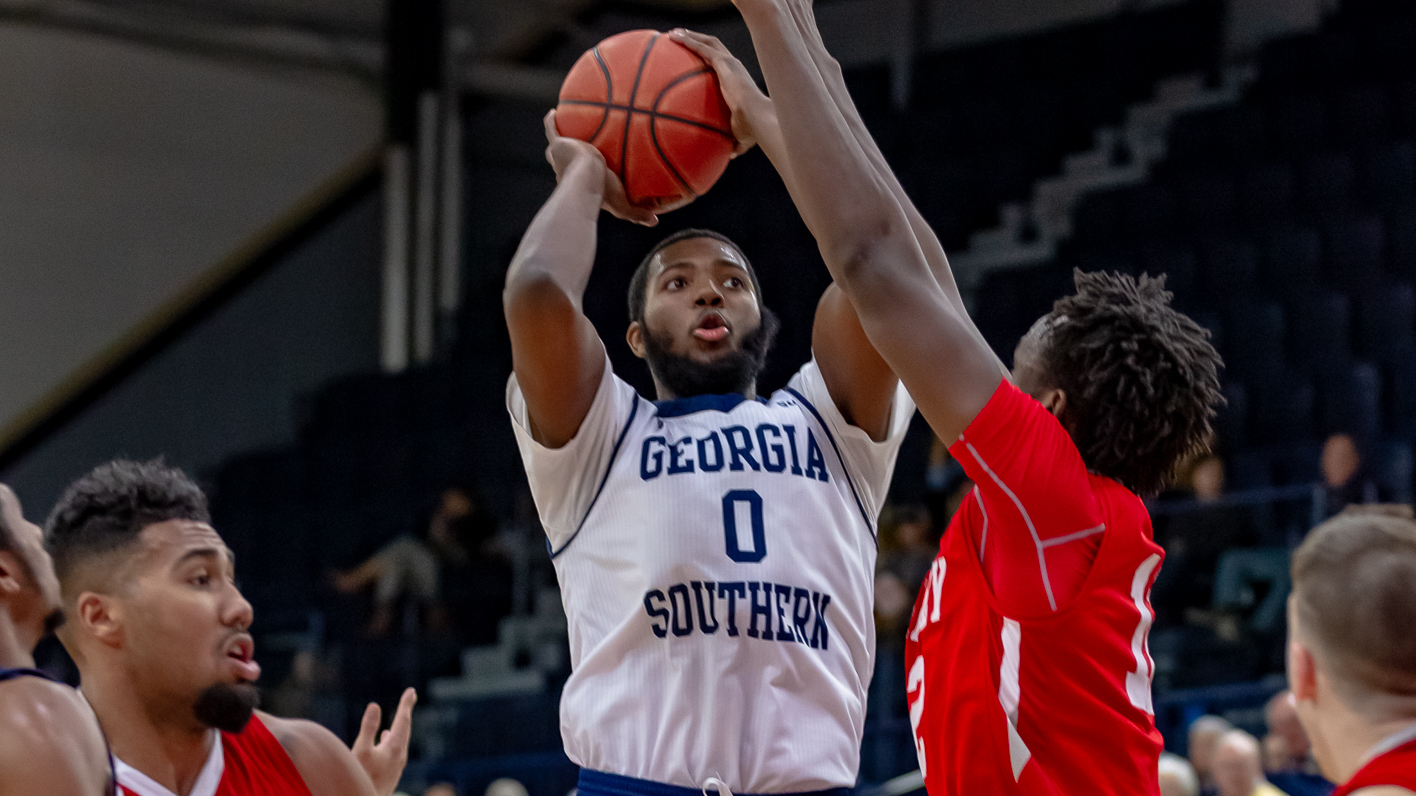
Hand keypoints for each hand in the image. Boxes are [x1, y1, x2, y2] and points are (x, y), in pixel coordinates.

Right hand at [351, 687, 415, 795]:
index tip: (411, 691)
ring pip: (400, 741)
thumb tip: (374, 705)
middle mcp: (400, 756)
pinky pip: (395, 750)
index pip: (403, 720)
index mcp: (395, 747)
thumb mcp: (361, 750)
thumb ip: (368, 728)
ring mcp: (396, 766)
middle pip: (405, 729)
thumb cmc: (361, 777)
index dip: (406, 704)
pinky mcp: (391, 773)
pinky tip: (385, 741)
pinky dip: (393, 740)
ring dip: (399, 727)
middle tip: (409, 697)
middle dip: (405, 712)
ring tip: (399, 720)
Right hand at [543, 110, 658, 225]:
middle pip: (564, 163)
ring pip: (557, 146)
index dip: (583, 173)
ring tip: (565, 125)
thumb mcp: (622, 205)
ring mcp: (560, 156)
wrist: (586, 181)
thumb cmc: (602, 195)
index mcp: (578, 183)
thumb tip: (655, 222)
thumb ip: (637, 213)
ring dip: (559, 138)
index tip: (592, 168)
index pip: (580, 177)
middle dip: (568, 156)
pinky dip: (551, 121)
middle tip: (577, 147)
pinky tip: (554, 112)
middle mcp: (564, 171)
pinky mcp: (558, 143)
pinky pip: (551, 128)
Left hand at [669, 28, 772, 157]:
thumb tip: (729, 154)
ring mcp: (729, 63)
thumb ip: (733, 142)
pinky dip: (688, 41)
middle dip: (698, 42)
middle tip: (681, 40)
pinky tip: (673, 37)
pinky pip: (702, 48)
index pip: (721, 67)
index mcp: (736, 82)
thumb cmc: (752, 130)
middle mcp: (733, 68)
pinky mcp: (725, 62)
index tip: (696, 61)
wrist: (758, 120)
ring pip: (708, 43)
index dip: (709, 61)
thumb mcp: (740, 137)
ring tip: (673, 34)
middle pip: (713, 49)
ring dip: (691, 36)